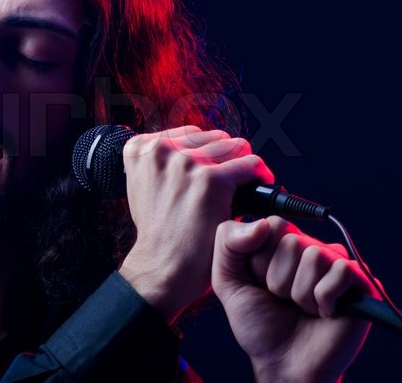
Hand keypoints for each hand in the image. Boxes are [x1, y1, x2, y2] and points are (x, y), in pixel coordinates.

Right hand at [118, 126, 272, 323]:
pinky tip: (260, 188)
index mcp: (141, 149)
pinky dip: (260, 176)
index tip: (213, 168)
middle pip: (213, 138)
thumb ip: (163, 163)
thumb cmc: (159, 234)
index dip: (206, 153)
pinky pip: (251, 165)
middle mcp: (162, 151)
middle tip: (230, 182)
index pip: (190, 134)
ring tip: (243, 187)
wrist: (163, 267)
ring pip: (234, 148)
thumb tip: (196, 146)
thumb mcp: (146, 186)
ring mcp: (186, 164)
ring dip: (241, 168)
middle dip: (224, 159)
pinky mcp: (212, 180)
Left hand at [213, 216, 377, 382]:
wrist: (283, 363)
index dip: (260, 259)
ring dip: (299, 293)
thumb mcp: (227, 281)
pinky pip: (339, 272)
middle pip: (292, 241)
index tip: (259, 282)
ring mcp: (336, 264)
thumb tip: (262, 223)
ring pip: (314, 256)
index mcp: (282, 243)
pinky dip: (323, 299)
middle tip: (282, 299)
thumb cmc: (258, 323)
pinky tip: (323, 313)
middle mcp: (311, 248)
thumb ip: (228, 243)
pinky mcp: (360, 283)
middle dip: (277, 279)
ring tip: (301, 307)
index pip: (273, 224)